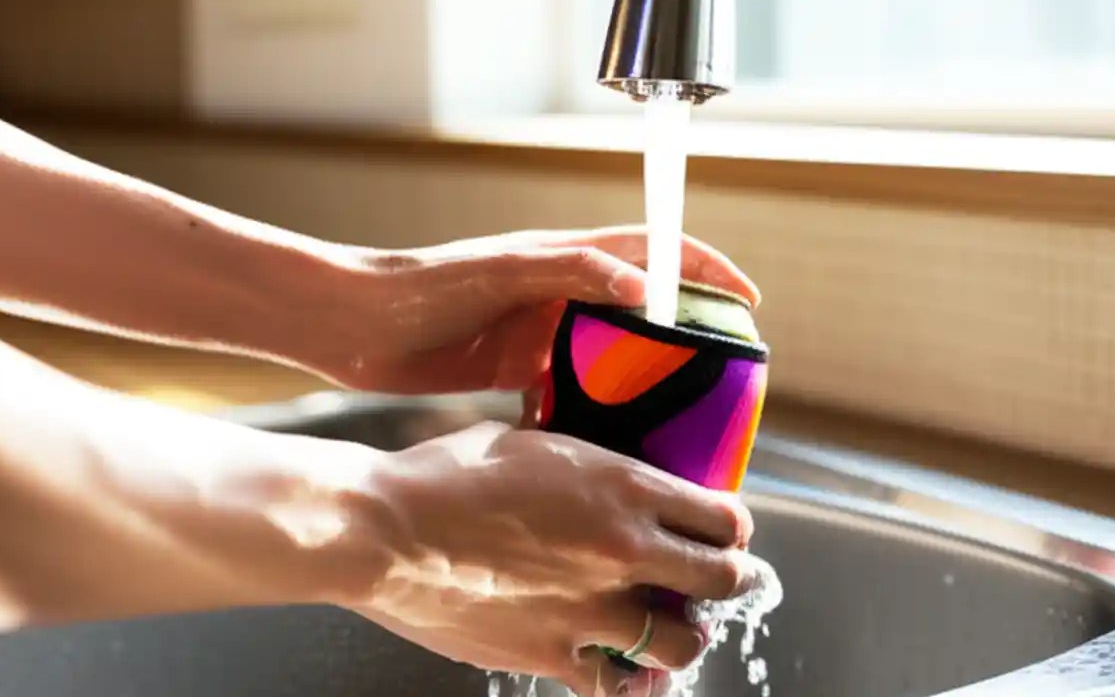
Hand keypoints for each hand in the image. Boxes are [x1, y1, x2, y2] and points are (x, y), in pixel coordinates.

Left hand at [316, 226, 758, 396]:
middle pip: (643, 304)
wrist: (354, 323)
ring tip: (682, 413)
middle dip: (687, 331)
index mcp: (564, 256)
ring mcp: (539, 331)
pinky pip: (574, 388)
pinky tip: (610, 438)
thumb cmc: (423, 286)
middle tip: (725, 371)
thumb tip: (651, 287)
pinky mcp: (516, 368)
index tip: (748, 301)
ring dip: (646, 376)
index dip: (705, 268)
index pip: (653, 249)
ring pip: (612, 352)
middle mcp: (560, 291)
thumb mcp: (506, 272)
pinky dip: (597, 408)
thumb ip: (575, 271)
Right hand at [337, 422, 771, 695]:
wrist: (383, 531)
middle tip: (714, 577)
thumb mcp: (526, 442)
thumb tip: (590, 458)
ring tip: (670, 626)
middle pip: (724, 579)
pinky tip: (620, 667)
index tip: (723, 528)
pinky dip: (625, 678)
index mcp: (623, 488)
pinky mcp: (552, 655)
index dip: (730, 525)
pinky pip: (615, 686)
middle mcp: (624, 551)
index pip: (722, 516)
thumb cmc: (443, 474)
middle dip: (727, 578)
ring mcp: (591, 611)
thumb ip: (577, 459)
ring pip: (685, 643)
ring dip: (684, 633)